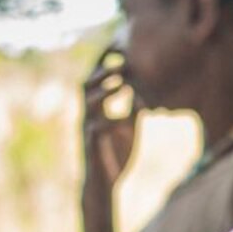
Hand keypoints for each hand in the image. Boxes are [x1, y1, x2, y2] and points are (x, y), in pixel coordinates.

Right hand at [82, 46, 138, 192]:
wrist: (106, 185)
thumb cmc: (116, 153)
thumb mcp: (130, 126)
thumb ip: (134, 108)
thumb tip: (145, 90)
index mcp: (97, 108)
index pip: (97, 77)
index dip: (106, 61)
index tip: (120, 46)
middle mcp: (88, 115)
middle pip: (87, 84)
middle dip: (102, 70)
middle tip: (120, 60)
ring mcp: (87, 130)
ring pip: (88, 104)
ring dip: (104, 91)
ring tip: (120, 82)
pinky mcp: (91, 147)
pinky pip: (96, 130)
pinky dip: (111, 122)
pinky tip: (123, 119)